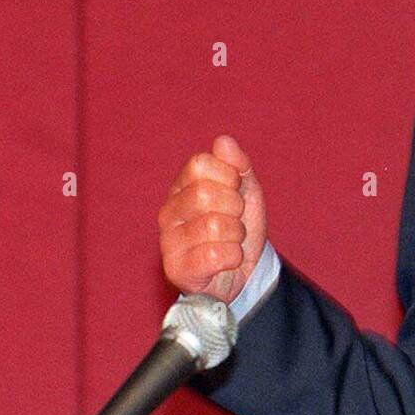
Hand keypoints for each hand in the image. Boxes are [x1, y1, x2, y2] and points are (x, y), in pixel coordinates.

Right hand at [158, 134, 266, 303]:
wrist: (243, 273)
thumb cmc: (239, 227)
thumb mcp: (246, 191)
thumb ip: (237, 165)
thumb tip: (223, 141)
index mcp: (181, 187)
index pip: (200, 163)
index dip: (229, 176)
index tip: (235, 191)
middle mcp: (168, 212)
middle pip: (204, 193)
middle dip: (235, 207)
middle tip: (235, 220)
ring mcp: (169, 242)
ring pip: (213, 225)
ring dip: (236, 234)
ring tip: (231, 241)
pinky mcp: (176, 270)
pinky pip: (215, 255)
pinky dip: (233, 257)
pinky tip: (227, 260)